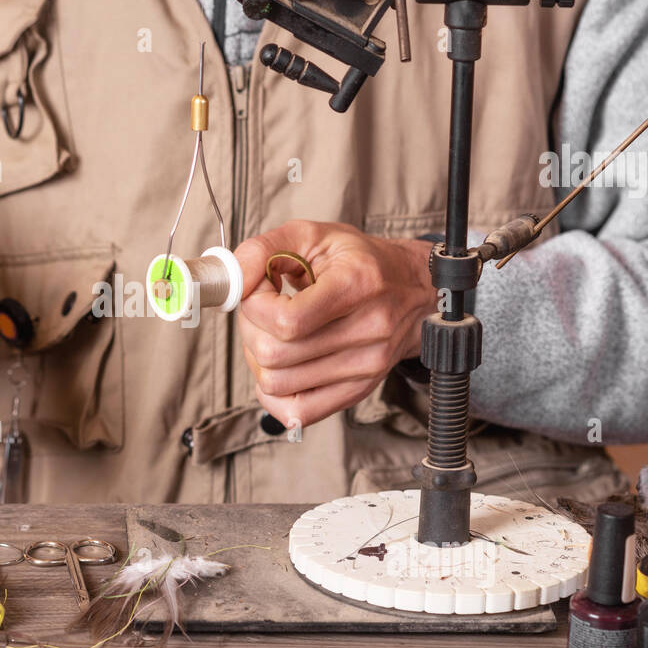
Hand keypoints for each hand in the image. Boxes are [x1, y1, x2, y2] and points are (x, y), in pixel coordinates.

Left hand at [234, 220, 432, 429]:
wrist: (414, 291)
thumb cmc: (361, 262)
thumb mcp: (313, 235)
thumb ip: (265, 248)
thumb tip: (232, 279)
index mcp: (357, 284)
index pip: (286, 321)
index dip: (254, 306)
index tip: (257, 290)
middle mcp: (367, 330)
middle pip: (275, 355)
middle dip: (250, 330)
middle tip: (260, 311)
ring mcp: (365, 367)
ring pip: (277, 384)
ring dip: (258, 360)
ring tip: (271, 335)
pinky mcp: (358, 390)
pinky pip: (297, 412)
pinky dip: (273, 393)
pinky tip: (279, 366)